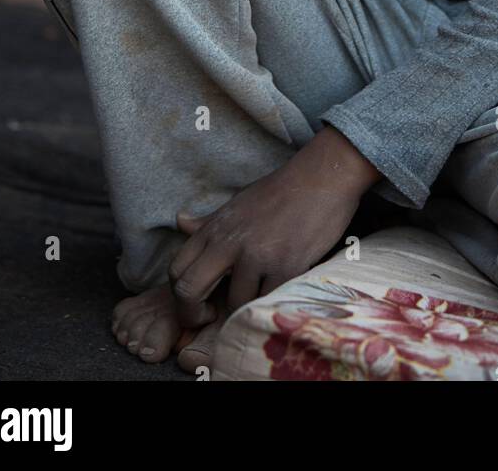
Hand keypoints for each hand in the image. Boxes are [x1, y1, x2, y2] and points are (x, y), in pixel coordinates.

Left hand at [168, 127, 377, 322]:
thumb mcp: (237, 203)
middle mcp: (229, 242)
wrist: (321, 178)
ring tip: (259, 292)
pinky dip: (272, 299)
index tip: (199, 302)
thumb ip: (208, 222)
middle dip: (193, 314)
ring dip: (245, 305)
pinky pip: (268, 300)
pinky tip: (279, 286)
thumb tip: (180, 221)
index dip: (180, 295)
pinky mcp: (285, 266)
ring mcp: (257, 255)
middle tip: (211, 318)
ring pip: (234, 303)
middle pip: (188, 291)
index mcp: (215, 227)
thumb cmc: (279, 192)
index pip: (176, 270)